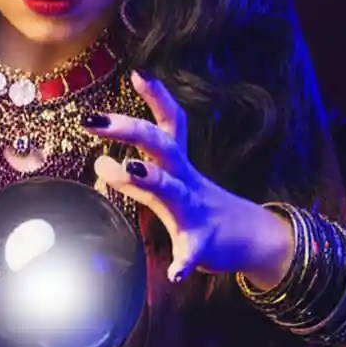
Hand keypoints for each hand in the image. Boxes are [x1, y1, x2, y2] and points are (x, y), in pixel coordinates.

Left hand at [85, 71, 293, 285]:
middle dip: (128, 128)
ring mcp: (195, 210)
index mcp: (178, 164)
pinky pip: (192, 251)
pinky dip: (184, 261)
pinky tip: (175, 273)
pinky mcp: (203, 243)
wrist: (253, 240)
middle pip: (160, 145)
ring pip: (173, 190)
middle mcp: (186, 179)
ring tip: (127, 169)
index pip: (166, 124)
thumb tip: (99, 160)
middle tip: (92, 120)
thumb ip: (134, 175)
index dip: (155, 97)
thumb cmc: (201, 209)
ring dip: (151, 178)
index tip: (138, 73)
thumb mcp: (169, 186)